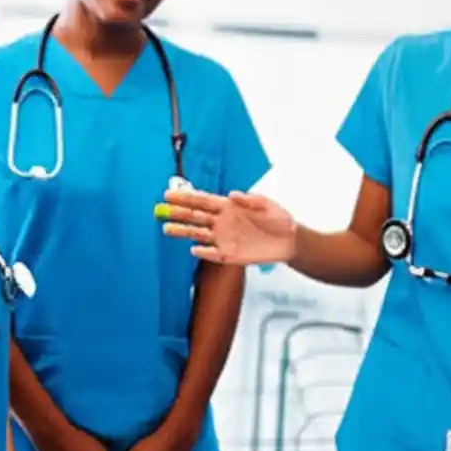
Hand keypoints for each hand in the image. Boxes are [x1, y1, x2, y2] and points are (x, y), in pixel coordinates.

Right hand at [159, 190, 295, 265]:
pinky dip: (204, 252)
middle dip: (178, 213)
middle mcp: (222, 222)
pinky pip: (214, 254)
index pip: (202, 201)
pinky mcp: (231, 255)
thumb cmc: (278, 219)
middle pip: (195, 217)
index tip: (169, 194)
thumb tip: (232, 195)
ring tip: (167, 228)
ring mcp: (224, 239)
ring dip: (183, 232)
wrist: (290, 241)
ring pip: (199, 235)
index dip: (186, 198)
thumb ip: (250, 199)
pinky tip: (194, 250)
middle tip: (161, 210)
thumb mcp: (267, 204)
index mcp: (228, 207)